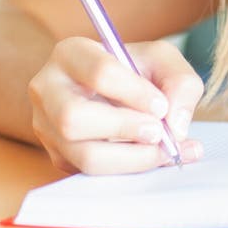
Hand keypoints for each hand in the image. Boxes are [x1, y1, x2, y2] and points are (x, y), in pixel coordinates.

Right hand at [28, 37, 204, 174]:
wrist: (110, 89)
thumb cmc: (135, 69)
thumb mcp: (162, 59)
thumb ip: (180, 82)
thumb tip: (176, 126)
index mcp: (71, 54)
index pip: (99, 73)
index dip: (134, 93)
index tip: (161, 106)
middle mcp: (48, 90)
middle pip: (74, 118)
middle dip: (124, 128)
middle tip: (158, 132)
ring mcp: (47, 127)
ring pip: (83, 154)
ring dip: (129, 157)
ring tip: (161, 149)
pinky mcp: (58, 156)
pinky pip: (89, 174)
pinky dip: (127, 170)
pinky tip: (153, 158)